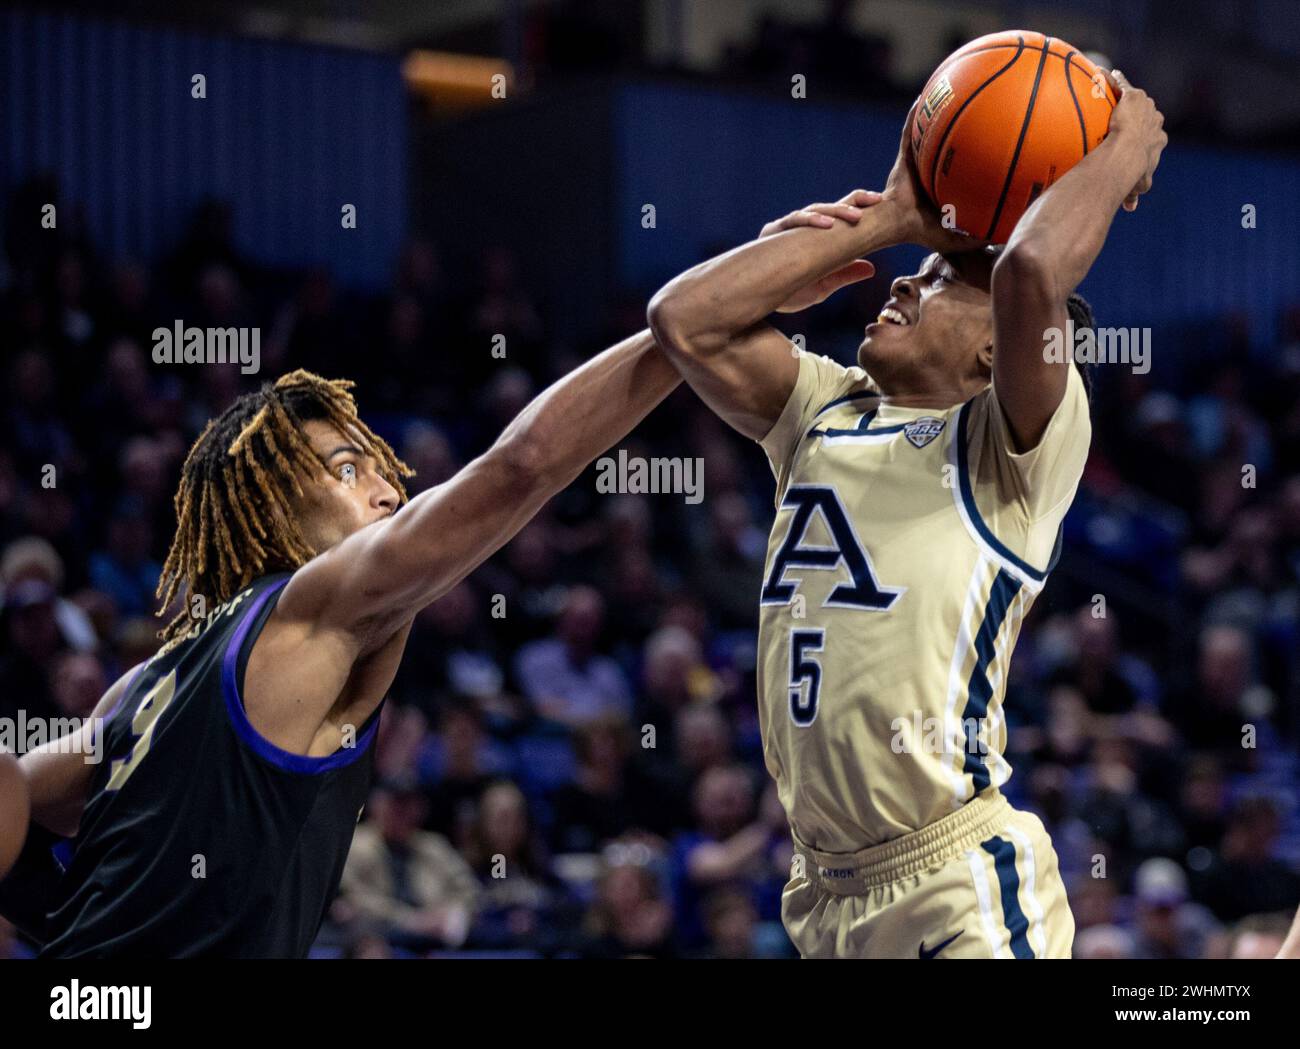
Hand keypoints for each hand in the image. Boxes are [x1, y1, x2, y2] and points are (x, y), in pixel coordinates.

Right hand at [758, 190, 877, 312]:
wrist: (756, 301)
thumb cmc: (788, 292)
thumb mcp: (822, 286)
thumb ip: (844, 275)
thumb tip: (871, 268)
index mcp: (816, 237)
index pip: (840, 217)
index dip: (860, 207)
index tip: (882, 204)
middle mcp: (803, 228)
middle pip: (831, 206)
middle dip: (854, 202)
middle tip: (876, 201)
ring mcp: (787, 228)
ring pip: (815, 210)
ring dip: (837, 212)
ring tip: (856, 217)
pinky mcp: (772, 232)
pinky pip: (793, 220)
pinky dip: (810, 220)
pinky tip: (826, 225)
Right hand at [883, 100, 990, 252]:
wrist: (895, 223)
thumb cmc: (921, 232)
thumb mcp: (959, 238)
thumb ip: (981, 237)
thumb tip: (1009, 235)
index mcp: (944, 188)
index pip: (965, 168)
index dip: (980, 156)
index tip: (1000, 141)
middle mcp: (931, 171)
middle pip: (950, 144)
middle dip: (963, 128)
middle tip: (983, 109)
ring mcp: (917, 163)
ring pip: (929, 135)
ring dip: (936, 116)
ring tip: (950, 93)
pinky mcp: (904, 158)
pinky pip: (909, 133)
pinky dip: (914, 116)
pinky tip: (922, 98)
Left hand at [1104, 69, 1166, 210]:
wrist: (1126, 154)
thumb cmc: (1130, 172)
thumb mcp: (1137, 184)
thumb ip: (1134, 193)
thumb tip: (1131, 208)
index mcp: (1158, 140)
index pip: (1154, 136)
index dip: (1145, 137)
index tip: (1136, 139)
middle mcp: (1157, 120)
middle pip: (1148, 116)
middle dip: (1141, 116)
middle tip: (1126, 118)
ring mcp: (1146, 107)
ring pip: (1136, 100)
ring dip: (1128, 97)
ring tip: (1117, 93)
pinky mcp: (1134, 96)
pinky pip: (1122, 86)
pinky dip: (1115, 79)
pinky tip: (1105, 74)